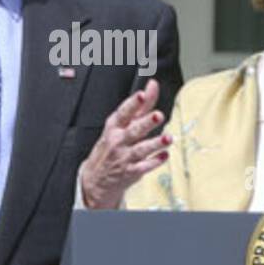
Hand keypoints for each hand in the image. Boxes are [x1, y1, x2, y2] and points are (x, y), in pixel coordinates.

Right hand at [78, 80, 171, 209]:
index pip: (123, 113)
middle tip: (158, 115)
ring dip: (155, 143)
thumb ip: (140, 106)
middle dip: (146, 122)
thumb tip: (152, 85)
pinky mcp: (131, 172)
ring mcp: (124, 157)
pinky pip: (144, 167)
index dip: (132, 104)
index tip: (141, 95)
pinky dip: (154, 162)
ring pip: (141, 149)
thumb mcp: (120, 125)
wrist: (95, 179)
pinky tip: (164, 156)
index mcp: (114, 127)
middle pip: (134, 130)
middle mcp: (118, 141)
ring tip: (168, 138)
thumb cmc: (111, 147)